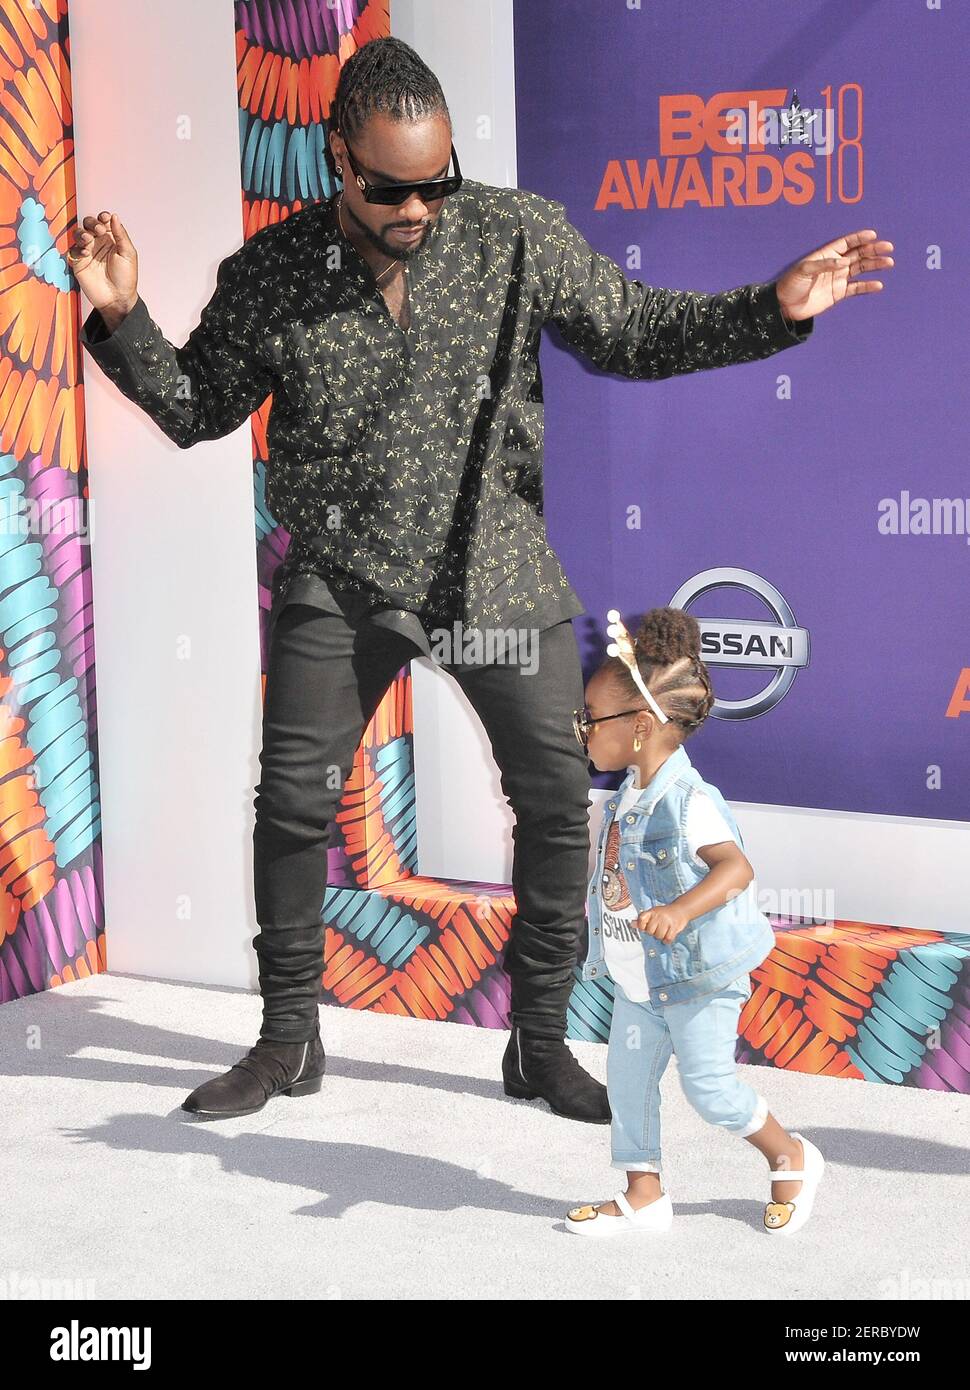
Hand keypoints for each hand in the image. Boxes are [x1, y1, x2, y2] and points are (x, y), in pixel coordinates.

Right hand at [67, 211, 138, 319]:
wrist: (117, 299)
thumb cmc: (126, 279)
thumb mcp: (128, 254)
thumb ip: (121, 234)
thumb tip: (114, 216)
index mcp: (112, 239)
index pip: (103, 222)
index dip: (102, 217)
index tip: (105, 218)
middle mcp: (99, 243)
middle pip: (89, 224)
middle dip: (92, 223)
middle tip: (99, 231)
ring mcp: (88, 252)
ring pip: (79, 234)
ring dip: (82, 234)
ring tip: (89, 241)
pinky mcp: (79, 263)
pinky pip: (73, 250)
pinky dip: (77, 249)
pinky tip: (86, 254)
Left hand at [635, 905, 687, 942]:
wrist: (681, 909)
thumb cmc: (665, 913)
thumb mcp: (653, 913)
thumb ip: (642, 920)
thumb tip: (631, 924)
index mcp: (652, 911)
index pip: (641, 919)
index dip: (642, 926)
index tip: (645, 928)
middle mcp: (658, 915)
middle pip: (649, 931)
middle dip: (653, 933)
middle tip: (658, 929)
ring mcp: (666, 921)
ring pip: (658, 936)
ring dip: (661, 937)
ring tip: (664, 931)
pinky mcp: (674, 926)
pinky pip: (667, 939)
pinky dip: (667, 940)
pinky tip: (668, 935)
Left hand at [776, 229, 893, 320]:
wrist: (785, 306)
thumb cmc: (790, 284)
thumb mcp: (804, 270)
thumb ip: (824, 265)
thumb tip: (844, 262)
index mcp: (826, 255)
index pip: (846, 243)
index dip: (859, 238)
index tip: (873, 235)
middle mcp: (835, 264)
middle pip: (858, 254)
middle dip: (873, 250)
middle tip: (888, 248)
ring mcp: (838, 278)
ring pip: (861, 269)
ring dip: (874, 265)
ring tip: (888, 263)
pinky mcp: (838, 293)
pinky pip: (856, 288)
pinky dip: (867, 286)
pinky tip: (878, 285)